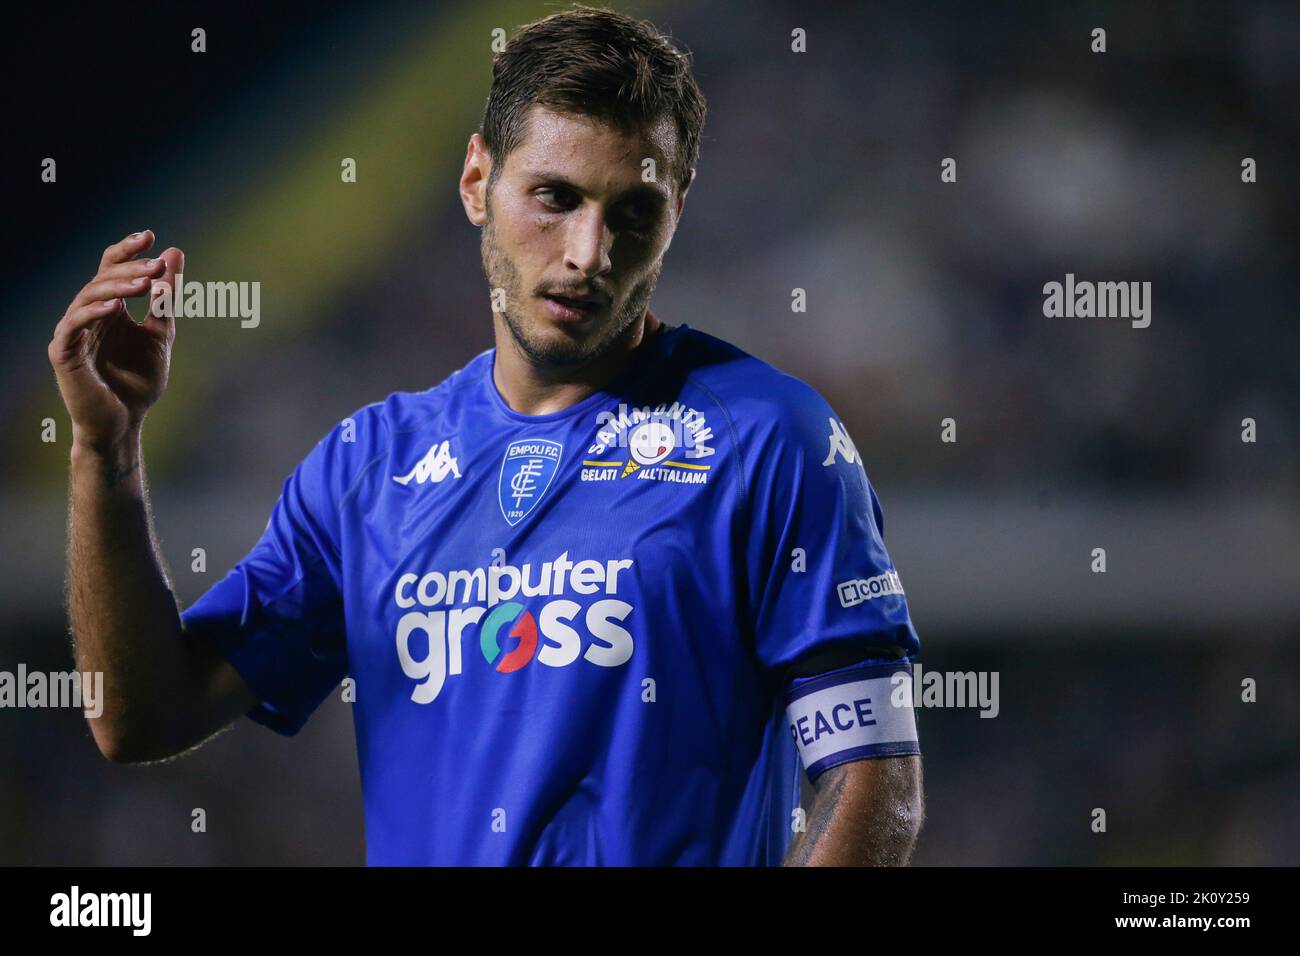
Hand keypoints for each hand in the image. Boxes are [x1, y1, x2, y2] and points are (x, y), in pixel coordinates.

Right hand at [48, 231, 183, 452]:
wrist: (124, 424)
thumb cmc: (138, 383)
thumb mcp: (160, 335)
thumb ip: (166, 299)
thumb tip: (174, 253)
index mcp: (109, 310)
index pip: (111, 269)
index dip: (127, 250)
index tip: (150, 236)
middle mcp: (88, 316)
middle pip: (102, 278)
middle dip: (130, 268)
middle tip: (156, 264)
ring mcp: (73, 333)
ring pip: (88, 296)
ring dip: (117, 286)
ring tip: (145, 281)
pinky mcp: (63, 353)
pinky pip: (74, 325)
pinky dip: (93, 312)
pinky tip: (116, 306)